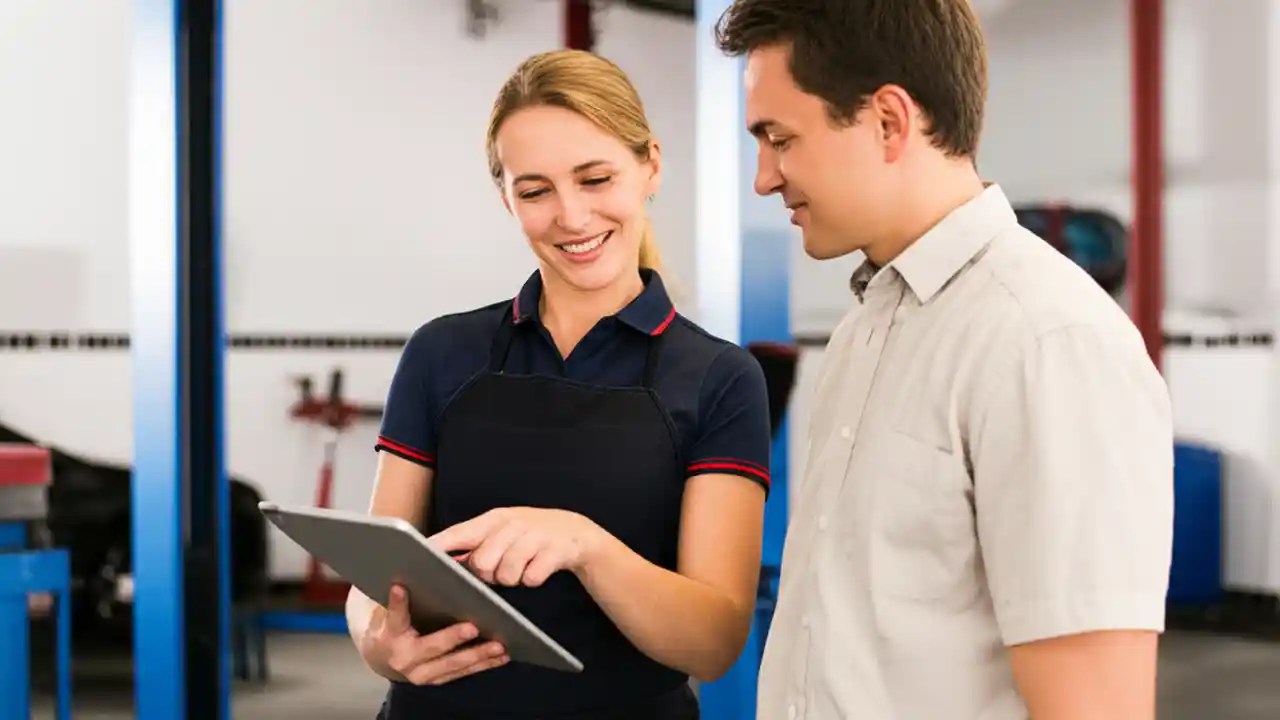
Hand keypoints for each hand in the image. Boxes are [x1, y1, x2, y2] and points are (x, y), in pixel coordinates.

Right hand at [360, 584, 508, 684]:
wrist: (384, 657)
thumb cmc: (394, 625)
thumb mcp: (390, 611)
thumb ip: (403, 598)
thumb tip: (415, 568)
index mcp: (391, 636)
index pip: (395, 616)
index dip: (398, 602)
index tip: (400, 586)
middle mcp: (404, 660)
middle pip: (431, 647)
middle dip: (453, 638)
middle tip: (473, 627)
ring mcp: (422, 674)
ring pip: (453, 664)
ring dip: (478, 655)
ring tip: (499, 645)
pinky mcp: (437, 680)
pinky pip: (463, 672)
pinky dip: (484, 664)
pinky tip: (502, 656)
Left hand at [430, 507, 603, 586]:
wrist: (576, 533)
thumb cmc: (529, 535)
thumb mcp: (501, 532)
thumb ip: (474, 544)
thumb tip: (440, 560)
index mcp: (494, 519)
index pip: (460, 533)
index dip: (439, 547)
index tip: (419, 559)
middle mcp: (513, 523)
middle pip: (482, 562)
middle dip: (488, 574)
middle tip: (500, 569)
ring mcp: (535, 535)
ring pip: (507, 574)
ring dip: (512, 579)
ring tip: (521, 568)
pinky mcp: (554, 551)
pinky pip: (531, 578)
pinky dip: (533, 579)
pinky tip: (538, 568)